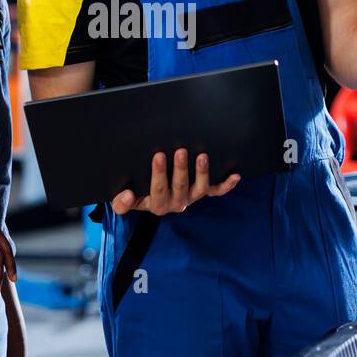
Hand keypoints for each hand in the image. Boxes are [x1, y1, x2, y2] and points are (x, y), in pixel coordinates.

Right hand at [110, 148, 240, 215]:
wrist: (146, 197)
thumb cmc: (134, 192)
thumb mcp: (124, 199)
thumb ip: (121, 202)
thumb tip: (126, 195)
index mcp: (157, 205)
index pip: (158, 191)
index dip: (159, 175)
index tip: (158, 156)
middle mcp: (176, 203)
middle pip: (180, 187)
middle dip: (181, 169)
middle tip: (181, 151)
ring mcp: (191, 197)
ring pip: (200, 188)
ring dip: (203, 173)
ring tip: (202, 156)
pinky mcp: (202, 192)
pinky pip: (216, 191)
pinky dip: (226, 184)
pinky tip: (235, 175)